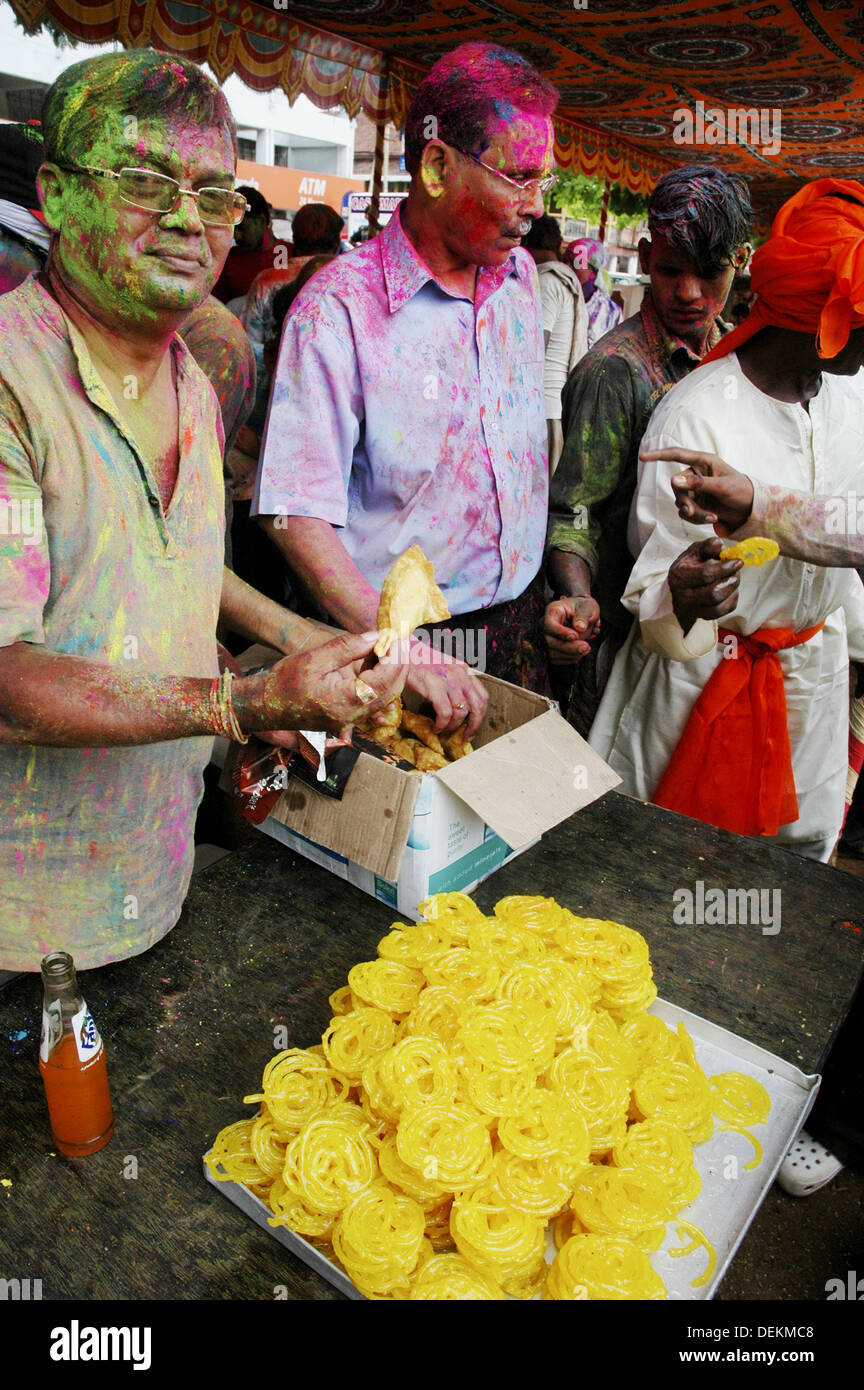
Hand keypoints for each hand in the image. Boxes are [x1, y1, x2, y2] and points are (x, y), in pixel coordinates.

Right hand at [235, 631, 407, 733]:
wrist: (265, 705)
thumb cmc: (284, 681)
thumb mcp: (315, 658)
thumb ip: (348, 647)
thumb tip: (376, 637)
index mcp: (346, 701)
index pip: (384, 679)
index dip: (396, 657)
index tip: (397, 636)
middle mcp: (353, 715)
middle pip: (391, 691)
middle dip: (400, 665)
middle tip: (401, 641)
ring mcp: (351, 720)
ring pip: (384, 698)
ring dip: (392, 673)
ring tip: (391, 648)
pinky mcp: (347, 717)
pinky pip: (372, 701)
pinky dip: (380, 682)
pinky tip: (376, 663)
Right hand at [404, 639, 487, 738]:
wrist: (402, 651)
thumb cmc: (419, 661)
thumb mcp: (443, 667)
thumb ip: (454, 681)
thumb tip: (458, 704)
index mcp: (463, 670)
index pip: (482, 696)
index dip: (480, 715)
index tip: (473, 726)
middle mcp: (460, 674)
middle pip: (477, 705)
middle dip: (474, 725)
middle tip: (466, 736)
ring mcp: (448, 679)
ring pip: (461, 711)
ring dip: (453, 726)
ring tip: (444, 730)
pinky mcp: (434, 685)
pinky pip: (445, 712)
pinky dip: (442, 724)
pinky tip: (436, 727)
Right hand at [543, 595, 600, 664]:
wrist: (583, 615)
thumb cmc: (584, 609)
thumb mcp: (587, 608)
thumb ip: (583, 616)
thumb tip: (580, 628)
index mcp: (553, 611)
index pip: (549, 624)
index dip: (560, 632)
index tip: (575, 636)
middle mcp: (546, 625)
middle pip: (549, 641)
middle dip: (569, 647)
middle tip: (587, 647)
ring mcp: (546, 638)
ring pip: (552, 653)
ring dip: (571, 655)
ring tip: (586, 649)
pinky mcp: (550, 648)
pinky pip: (556, 659)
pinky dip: (569, 658)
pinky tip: (580, 653)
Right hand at [641, 447, 753, 532]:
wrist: (751, 511)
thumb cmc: (742, 492)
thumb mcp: (722, 487)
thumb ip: (698, 484)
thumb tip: (673, 481)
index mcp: (704, 462)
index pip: (677, 455)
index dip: (658, 455)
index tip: (642, 457)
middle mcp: (697, 474)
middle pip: (676, 486)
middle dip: (685, 501)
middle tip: (694, 512)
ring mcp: (696, 489)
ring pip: (680, 501)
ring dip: (694, 513)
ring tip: (711, 517)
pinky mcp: (697, 503)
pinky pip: (686, 512)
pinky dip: (696, 518)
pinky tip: (710, 519)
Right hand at [669, 537, 741, 634]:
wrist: (680, 586)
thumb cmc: (691, 565)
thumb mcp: (696, 551)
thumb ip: (709, 546)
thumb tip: (722, 547)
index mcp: (680, 575)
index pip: (705, 574)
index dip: (725, 568)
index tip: (738, 562)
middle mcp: (683, 595)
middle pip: (713, 593)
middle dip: (730, 582)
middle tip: (737, 572)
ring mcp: (692, 608)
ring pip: (718, 607)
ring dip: (732, 592)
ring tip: (734, 580)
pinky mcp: (702, 616)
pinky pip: (721, 612)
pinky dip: (731, 601)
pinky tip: (731, 590)